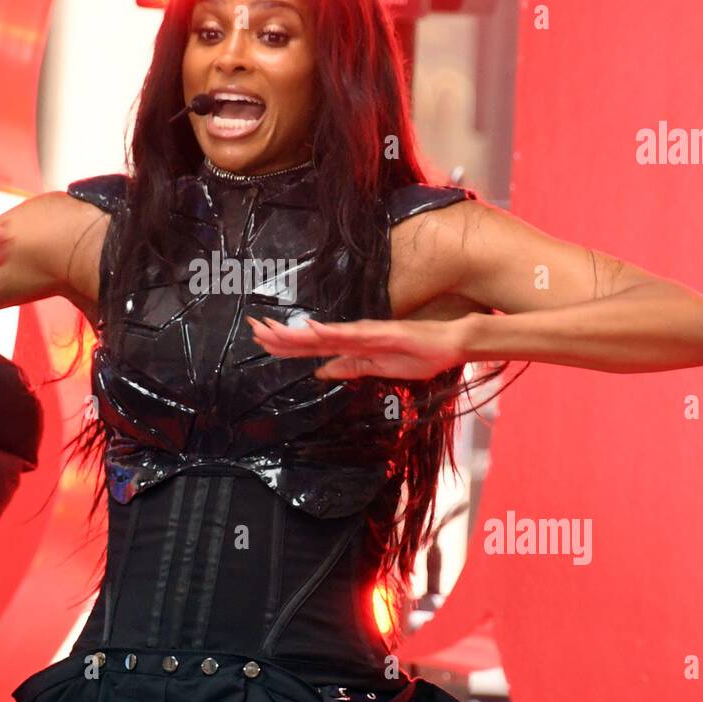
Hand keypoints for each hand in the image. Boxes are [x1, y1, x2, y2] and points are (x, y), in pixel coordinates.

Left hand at [247, 315, 466, 380]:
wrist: (449, 345)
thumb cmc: (418, 356)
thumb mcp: (376, 368)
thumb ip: (349, 367)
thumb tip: (320, 373)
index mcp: (351, 346)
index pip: (312, 346)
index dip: (287, 345)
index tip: (262, 342)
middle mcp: (353, 336)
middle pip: (311, 337)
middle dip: (282, 335)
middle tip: (253, 330)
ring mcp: (366, 333)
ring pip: (324, 334)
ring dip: (298, 333)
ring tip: (272, 331)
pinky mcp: (380, 333)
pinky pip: (351, 334)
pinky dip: (330, 331)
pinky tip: (311, 329)